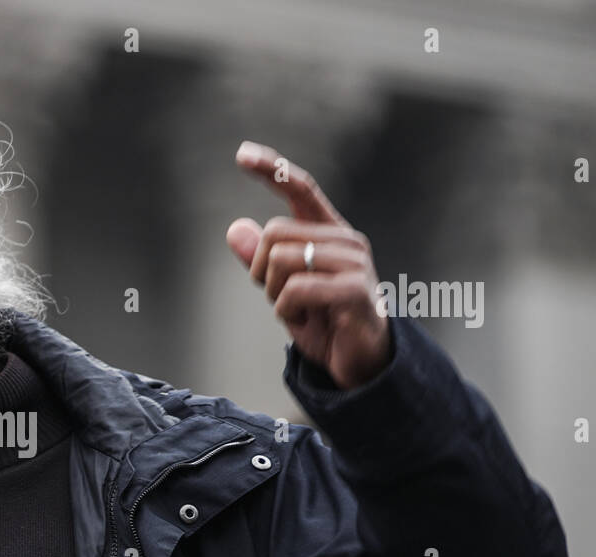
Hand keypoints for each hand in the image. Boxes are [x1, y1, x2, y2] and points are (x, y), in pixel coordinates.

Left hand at [225, 141, 391, 389]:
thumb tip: (235, 229)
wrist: (360, 364)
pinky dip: (287, 310)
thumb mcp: (283, 290)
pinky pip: (295, 288)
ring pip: (281, 260)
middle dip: (262, 272)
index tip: (241, 154)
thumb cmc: (324, 323)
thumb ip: (261, 260)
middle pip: (273, 233)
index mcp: (329, 233)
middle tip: (280, 300)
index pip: (300, 189)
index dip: (272, 169)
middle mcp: (345, 240)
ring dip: (276, 296)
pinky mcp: (354, 290)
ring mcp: (354, 263)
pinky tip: (306, 322)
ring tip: (298, 313)